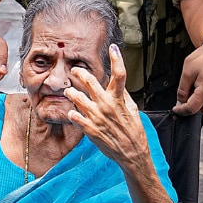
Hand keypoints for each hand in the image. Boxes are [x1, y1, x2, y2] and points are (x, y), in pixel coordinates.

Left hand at [65, 44, 148, 172]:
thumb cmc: (134, 132)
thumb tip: (118, 84)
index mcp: (119, 99)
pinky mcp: (90, 129)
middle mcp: (107, 105)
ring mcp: (97, 117)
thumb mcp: (133, 110)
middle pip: (90, 81)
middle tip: (75, 71)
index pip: (119, 74)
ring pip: (77, 97)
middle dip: (79, 73)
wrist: (132, 154)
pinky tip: (71, 112)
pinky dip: (72, 113)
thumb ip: (123, 95)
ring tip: (69, 92)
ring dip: (71, 92)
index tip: (113, 48)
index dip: (117, 59)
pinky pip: (74, 116)